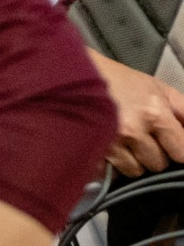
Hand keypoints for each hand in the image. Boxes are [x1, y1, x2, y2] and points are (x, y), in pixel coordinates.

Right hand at [89, 49, 183, 175]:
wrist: (71, 73)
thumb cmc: (115, 78)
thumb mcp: (156, 86)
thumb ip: (182, 110)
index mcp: (154, 113)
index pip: (181, 151)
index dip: (176, 148)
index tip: (170, 144)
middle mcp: (133, 130)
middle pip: (157, 163)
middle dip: (153, 153)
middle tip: (141, 137)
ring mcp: (109, 143)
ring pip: (134, 170)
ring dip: (131, 160)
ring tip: (122, 141)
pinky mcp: (89, 151)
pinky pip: (109, 172)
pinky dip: (110, 164)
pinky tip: (107, 147)